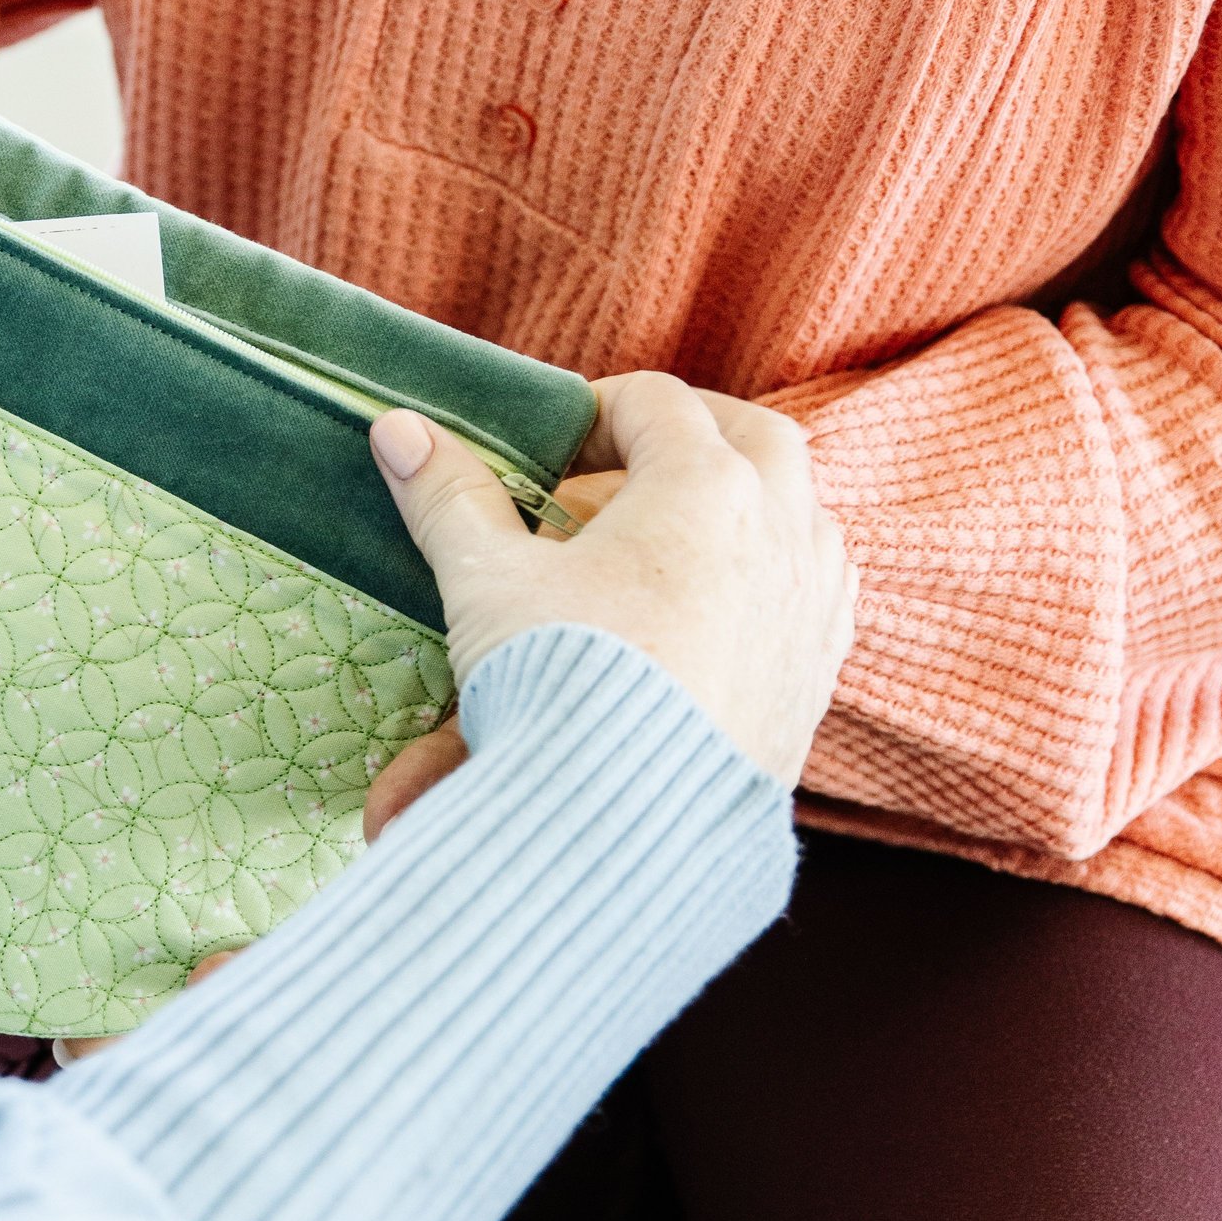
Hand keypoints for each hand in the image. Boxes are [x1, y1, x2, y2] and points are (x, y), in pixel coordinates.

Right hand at [368, 374, 854, 791]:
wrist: (632, 819)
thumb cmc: (563, 682)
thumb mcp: (489, 582)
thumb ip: (451, 499)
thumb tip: (400, 431)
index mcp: (704, 481)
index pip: (655, 401)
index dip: (595, 412)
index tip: (552, 453)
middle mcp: (781, 524)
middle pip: (751, 435)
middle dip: (689, 437)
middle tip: (624, 469)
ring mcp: (813, 597)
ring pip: (799, 509)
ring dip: (742, 502)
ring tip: (671, 538)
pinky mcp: (822, 666)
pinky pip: (814, 588)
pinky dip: (770, 573)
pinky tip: (719, 607)